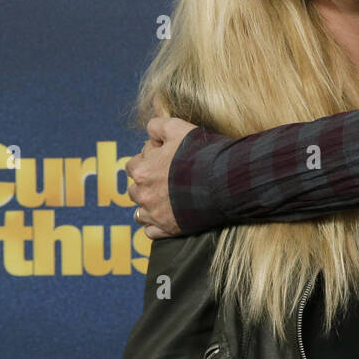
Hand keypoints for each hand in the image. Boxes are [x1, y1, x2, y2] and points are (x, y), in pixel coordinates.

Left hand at [126, 115, 197, 238]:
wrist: (224, 182)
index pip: (133, 165)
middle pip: (135, 190)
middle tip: (166, 179)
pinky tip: (168, 217)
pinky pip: (151, 232)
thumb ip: (158, 126)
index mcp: (142, 170)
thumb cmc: (202, 154)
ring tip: (166, 200)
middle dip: (147, 184)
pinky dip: (156, 226)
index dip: (149, 160)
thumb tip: (150, 130)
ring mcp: (154, 214)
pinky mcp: (167, 229)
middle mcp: (143, 194)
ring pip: (139, 213)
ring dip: (148, 206)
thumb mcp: (179, 128)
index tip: (164, 159)